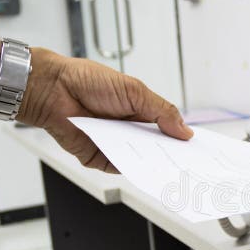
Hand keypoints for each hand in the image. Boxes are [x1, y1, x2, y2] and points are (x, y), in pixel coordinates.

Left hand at [17, 48, 192, 172]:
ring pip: (140, 160)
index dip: (180, 138)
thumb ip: (162, 111)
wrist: (54, 89)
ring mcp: (114, 145)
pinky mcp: (99, 158)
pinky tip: (145, 168)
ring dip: (154, 164)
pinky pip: (119, 167)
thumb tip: (185, 130)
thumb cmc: (88, 81)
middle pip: (155, 148)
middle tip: (190, 163)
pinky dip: (132, 168)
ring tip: (173, 168)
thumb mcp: (135, 91)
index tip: (196, 148)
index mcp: (140, 112)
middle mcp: (128, 130)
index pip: (166, 129)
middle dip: (171, 155)